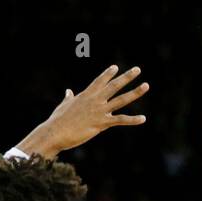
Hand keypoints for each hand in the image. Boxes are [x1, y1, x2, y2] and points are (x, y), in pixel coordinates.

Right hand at [19, 65, 147, 157]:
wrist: (55, 132)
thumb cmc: (57, 120)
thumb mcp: (64, 106)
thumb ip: (68, 98)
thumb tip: (68, 91)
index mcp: (86, 95)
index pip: (100, 81)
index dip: (108, 74)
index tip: (116, 67)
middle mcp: (95, 100)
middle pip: (114, 86)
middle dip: (126, 77)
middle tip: (137, 69)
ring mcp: (99, 111)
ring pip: (121, 100)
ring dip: (135, 92)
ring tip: (146, 85)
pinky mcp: (101, 123)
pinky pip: (120, 120)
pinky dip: (132, 120)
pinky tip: (143, 119)